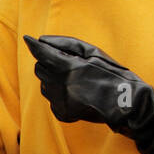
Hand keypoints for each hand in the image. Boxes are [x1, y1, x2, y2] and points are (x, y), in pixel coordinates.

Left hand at [23, 34, 151, 130]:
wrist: (125, 103)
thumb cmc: (111, 73)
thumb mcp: (93, 52)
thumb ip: (66, 44)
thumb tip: (42, 40)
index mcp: (68, 68)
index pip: (42, 54)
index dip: (34, 45)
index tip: (28, 38)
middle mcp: (60, 86)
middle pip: (40, 69)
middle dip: (48, 63)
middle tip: (65, 62)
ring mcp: (60, 102)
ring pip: (44, 85)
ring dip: (53, 79)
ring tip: (74, 79)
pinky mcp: (62, 114)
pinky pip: (52, 100)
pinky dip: (60, 94)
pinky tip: (76, 93)